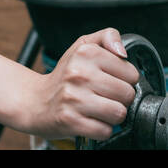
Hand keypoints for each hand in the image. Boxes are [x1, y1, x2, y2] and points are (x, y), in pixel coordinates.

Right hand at [20, 28, 139, 139]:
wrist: (36, 101)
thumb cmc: (64, 74)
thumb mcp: (83, 45)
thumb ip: (108, 37)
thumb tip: (123, 52)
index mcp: (86, 52)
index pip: (131, 73)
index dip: (126, 80)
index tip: (113, 81)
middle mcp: (79, 74)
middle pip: (127, 94)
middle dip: (121, 99)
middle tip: (107, 97)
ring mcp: (74, 98)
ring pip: (119, 113)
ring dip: (113, 116)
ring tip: (101, 109)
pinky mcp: (70, 121)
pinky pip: (104, 131)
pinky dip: (102, 129)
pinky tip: (92, 120)